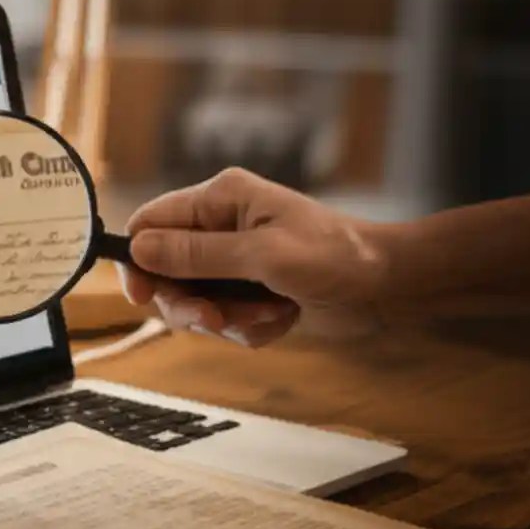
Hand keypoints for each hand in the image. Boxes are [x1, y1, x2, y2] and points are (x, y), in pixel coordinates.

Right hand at [120, 168, 391, 346]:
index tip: (144, 296)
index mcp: (220, 200)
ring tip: (266, 316)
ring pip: (193, 302)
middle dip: (189, 303)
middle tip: (214, 319)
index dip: (138, 261)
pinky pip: (222, 320)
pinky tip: (281, 318)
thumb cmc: (338, 257)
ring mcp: (233, 261)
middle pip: (164, 272)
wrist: (390, 287)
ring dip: (226, 320)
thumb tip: (138, 248)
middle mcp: (220, 227)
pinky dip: (248, 329)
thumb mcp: (263, 256)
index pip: (149, 224)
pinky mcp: (248, 291)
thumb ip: (198, 254)